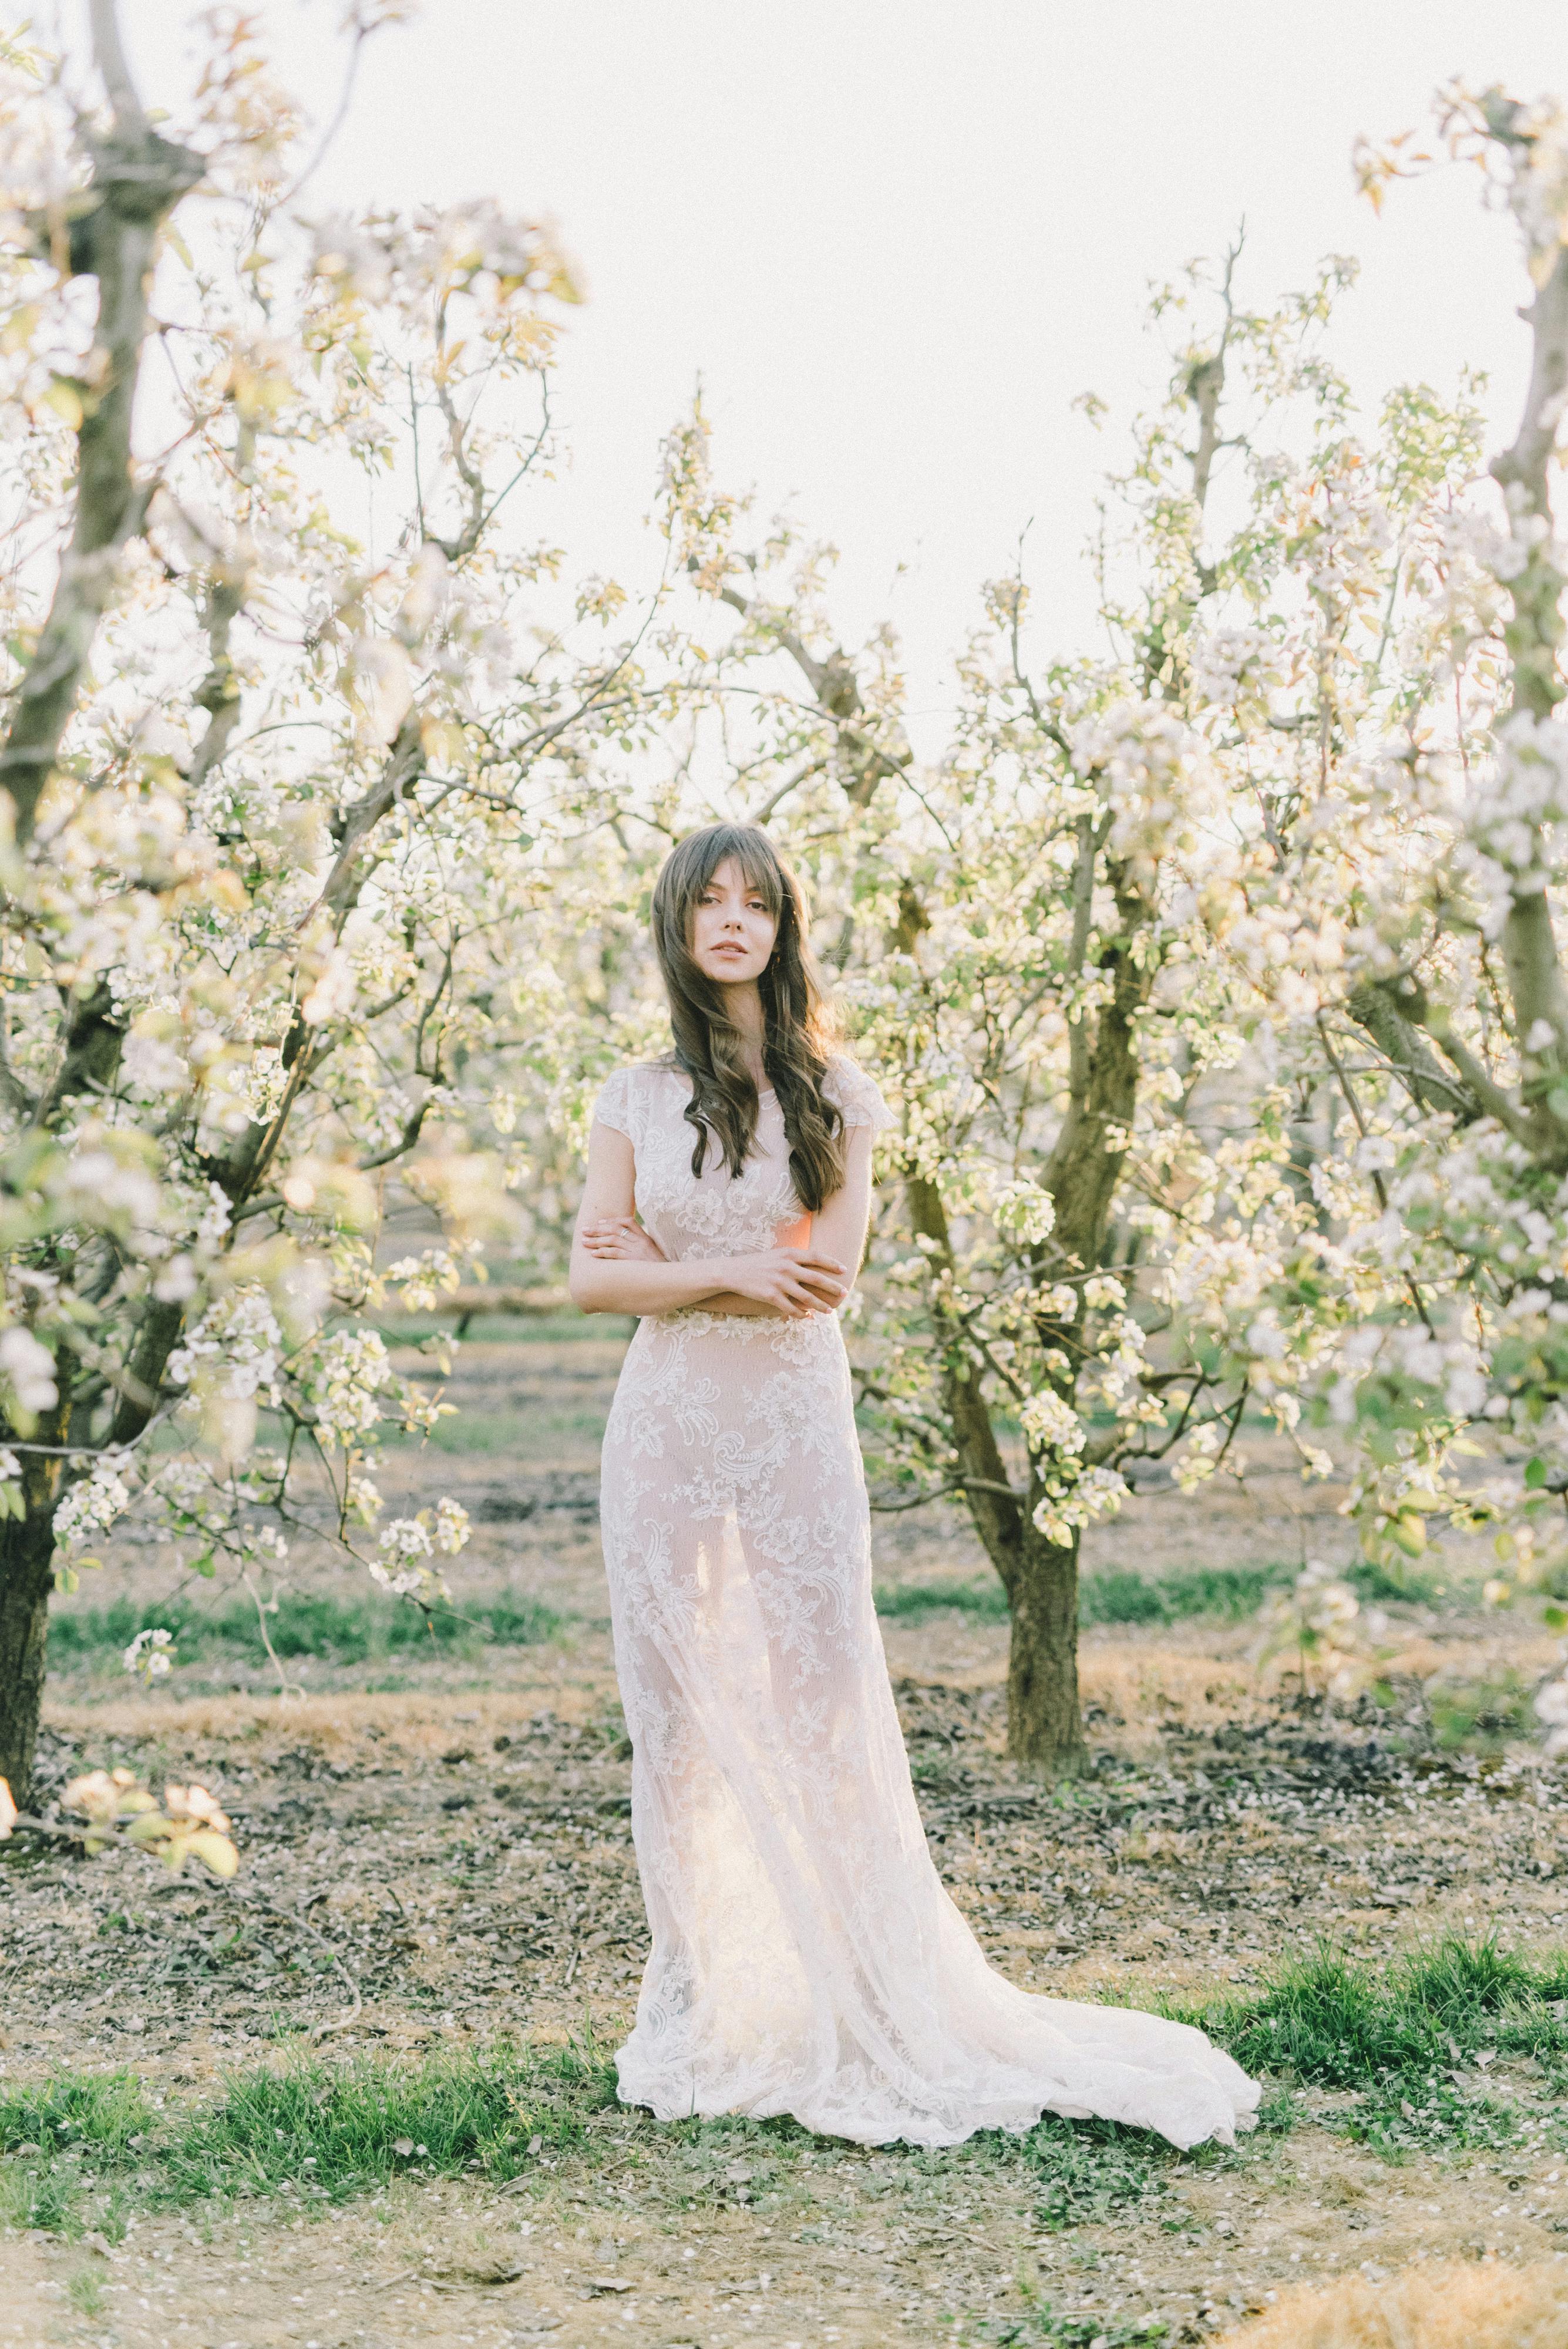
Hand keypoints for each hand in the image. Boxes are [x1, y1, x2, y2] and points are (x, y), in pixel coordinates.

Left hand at [581, 1216, 665, 1262]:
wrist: (671, 1280)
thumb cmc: (659, 1270)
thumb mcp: (652, 1254)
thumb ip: (640, 1247)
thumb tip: (623, 1247)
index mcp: (646, 1238)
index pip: (628, 1221)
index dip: (611, 1220)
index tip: (599, 1222)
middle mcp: (641, 1241)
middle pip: (616, 1229)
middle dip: (597, 1229)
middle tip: (584, 1230)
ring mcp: (637, 1250)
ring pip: (612, 1239)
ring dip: (596, 1240)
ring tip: (584, 1242)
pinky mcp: (633, 1260)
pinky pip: (614, 1253)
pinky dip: (602, 1252)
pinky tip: (593, 1254)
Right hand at [725, 1246, 847, 1318]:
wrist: (734, 1272)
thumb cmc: (759, 1263)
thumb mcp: (778, 1255)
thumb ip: (795, 1259)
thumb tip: (816, 1266)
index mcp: (789, 1254)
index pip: (816, 1257)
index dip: (832, 1264)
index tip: (844, 1270)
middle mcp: (786, 1267)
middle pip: (816, 1278)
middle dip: (832, 1287)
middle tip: (844, 1293)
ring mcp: (778, 1282)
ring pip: (806, 1297)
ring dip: (820, 1305)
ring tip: (829, 1311)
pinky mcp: (771, 1296)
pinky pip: (791, 1308)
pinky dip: (801, 1314)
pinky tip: (807, 1316)